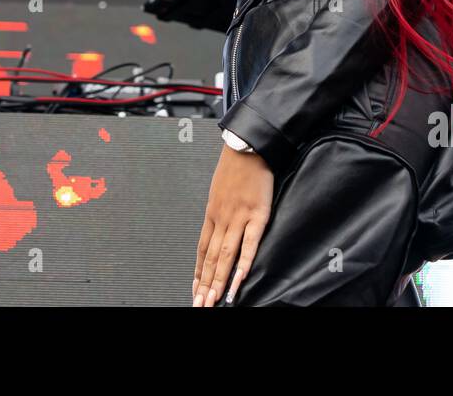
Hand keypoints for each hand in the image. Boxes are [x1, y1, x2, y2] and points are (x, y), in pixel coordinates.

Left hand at [192, 144, 273, 305]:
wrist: (248, 147)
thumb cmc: (235, 167)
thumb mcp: (219, 191)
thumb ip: (218, 212)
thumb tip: (217, 228)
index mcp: (211, 214)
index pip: (202, 250)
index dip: (198, 272)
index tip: (195, 290)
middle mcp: (221, 219)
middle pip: (211, 258)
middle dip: (205, 285)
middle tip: (200, 305)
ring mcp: (238, 218)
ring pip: (225, 256)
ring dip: (219, 281)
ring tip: (215, 301)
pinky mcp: (257, 215)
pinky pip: (249, 245)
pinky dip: (243, 264)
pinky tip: (239, 280)